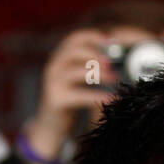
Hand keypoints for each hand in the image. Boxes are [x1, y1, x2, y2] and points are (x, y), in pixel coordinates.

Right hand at [22, 29, 118, 160]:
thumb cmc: (69, 101)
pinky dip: (96, 96)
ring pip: (75, 71)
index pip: (74, 39)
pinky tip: (109, 99)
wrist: (50, 126)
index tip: (110, 40)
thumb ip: (88, 67)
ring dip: (97, 73)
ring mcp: (53, 83)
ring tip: (114, 78)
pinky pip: (79, 95)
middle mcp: (53, 67)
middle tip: (112, 62)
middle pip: (73, 51)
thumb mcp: (77, 79)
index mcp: (60, 58)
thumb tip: (114, 58)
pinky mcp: (56, 100)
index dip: (92, 36)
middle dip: (95, 54)